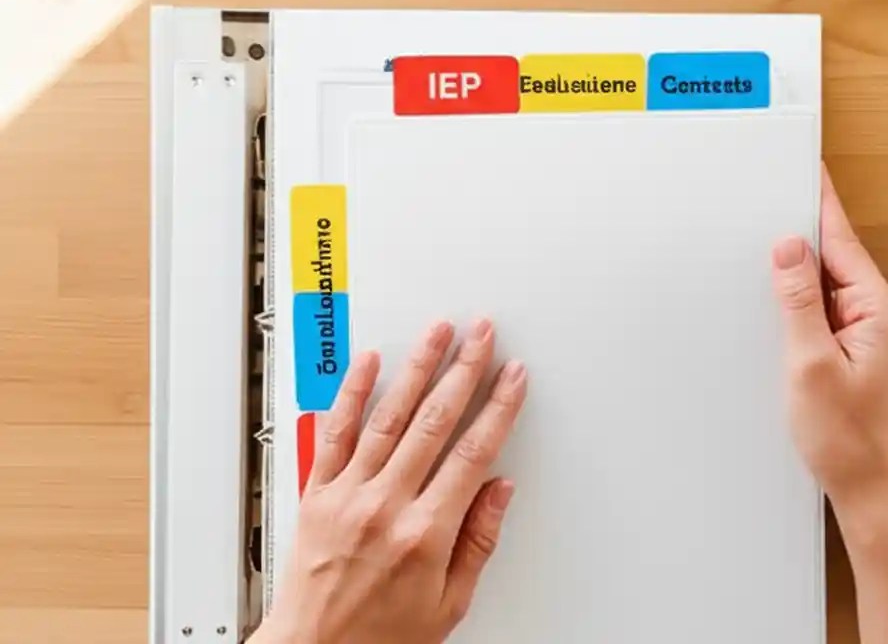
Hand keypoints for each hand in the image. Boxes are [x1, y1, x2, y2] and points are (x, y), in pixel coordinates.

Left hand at [253, 319, 526, 643]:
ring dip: (416, 367)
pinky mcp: (317, 494)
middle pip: (434, 422)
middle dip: (464, 370)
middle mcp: (384, 506)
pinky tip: (368, 362)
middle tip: (482, 335)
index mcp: (424, 534)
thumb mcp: (449, 604)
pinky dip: (352, 393)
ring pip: (388, 416)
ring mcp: (347, 495)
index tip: (513, 378)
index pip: (472, 453)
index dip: (497, 407)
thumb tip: (499, 490)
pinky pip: (335, 433)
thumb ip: (477, 541)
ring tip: (437, 332)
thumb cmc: (378, 639)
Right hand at [771, 168, 887, 501]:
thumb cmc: (848, 440)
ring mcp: (872, 335)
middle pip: (836, 259)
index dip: (819, 206)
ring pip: (829, 287)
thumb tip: (788, 249)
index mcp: (880, 310)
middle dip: (802, 236)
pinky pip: (827, 313)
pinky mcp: (859, 354)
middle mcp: (882, 316)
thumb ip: (798, 302)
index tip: (807, 171)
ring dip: (799, 275)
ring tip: (763, 257)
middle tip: (766, 206)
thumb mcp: (810, 365)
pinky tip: (779, 306)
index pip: (843, 243)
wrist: (870, 491)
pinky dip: (803, 304)